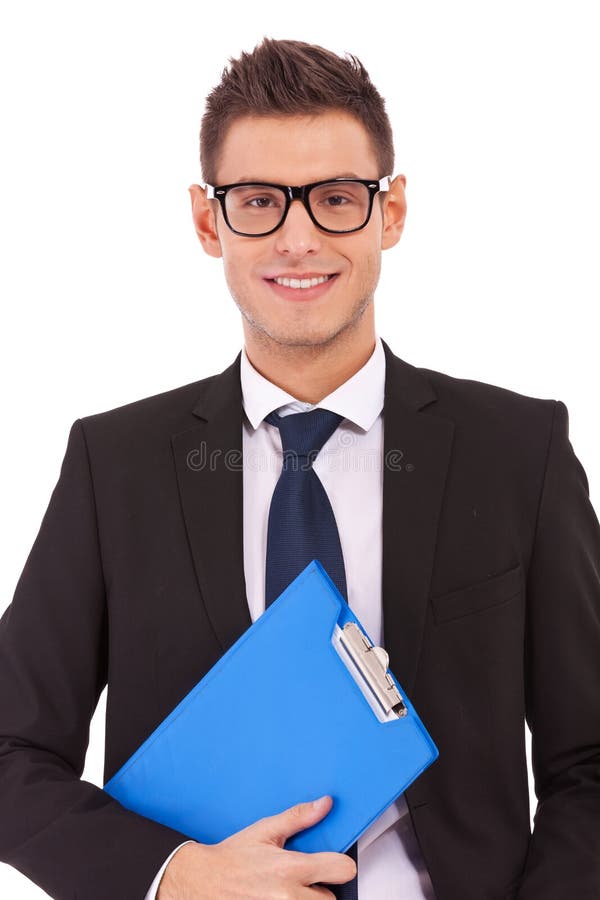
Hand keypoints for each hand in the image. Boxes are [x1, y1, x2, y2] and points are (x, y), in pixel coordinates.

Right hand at [156, 795, 355, 898]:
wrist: (203, 881)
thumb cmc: (233, 856)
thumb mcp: (265, 831)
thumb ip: (298, 818)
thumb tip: (325, 804)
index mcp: (291, 868)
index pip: (342, 870)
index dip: (340, 864)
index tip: (332, 862)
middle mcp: (289, 896)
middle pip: (330, 898)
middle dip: (319, 887)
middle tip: (302, 878)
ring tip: (289, 890)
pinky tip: (278, 896)